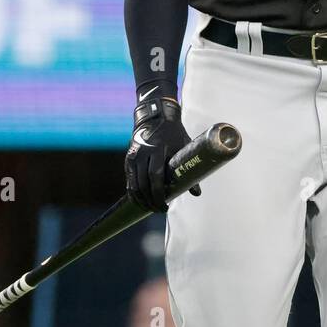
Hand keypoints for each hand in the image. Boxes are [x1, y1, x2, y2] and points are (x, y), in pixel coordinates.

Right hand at [124, 94, 198, 211]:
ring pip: (133, 184)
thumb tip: (197, 192)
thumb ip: (190, 169)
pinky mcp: (129, 159)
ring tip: (151, 207)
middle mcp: (142, 153)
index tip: (165, 205)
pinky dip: (134, 192)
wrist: (156, 117)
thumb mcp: (184, 147)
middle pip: (143, 184)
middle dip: (150, 201)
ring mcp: (133, 156)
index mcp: (157, 149)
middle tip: (159, 210)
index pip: (155, 177)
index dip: (159, 194)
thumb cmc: (174, 133)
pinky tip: (141, 200)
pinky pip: (130, 180)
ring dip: (141, 199)